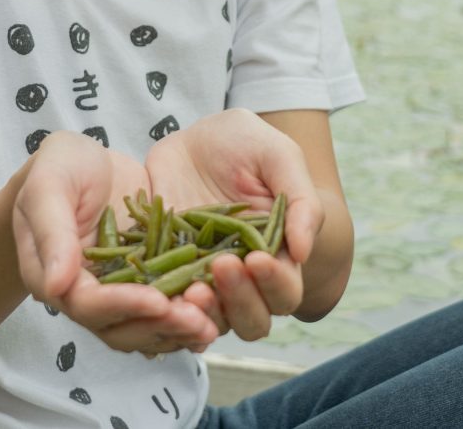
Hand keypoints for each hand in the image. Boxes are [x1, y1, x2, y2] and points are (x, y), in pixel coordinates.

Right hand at [12, 132, 216, 354]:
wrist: (83, 162)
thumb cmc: (60, 167)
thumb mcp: (50, 186)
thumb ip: (53, 232)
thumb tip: (56, 286)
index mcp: (54, 277)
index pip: (88, 305)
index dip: (123, 306)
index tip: (158, 301)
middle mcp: (85, 295)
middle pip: (120, 328)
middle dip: (159, 326)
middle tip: (199, 321)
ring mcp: (117, 291)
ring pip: (145, 328)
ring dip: (177, 331)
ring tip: (211, 326)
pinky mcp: (144, 282)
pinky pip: (164, 310)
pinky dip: (187, 315)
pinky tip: (216, 313)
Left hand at [145, 110, 324, 341]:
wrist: (191, 139)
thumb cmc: (244, 144)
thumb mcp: (277, 155)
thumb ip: (299, 201)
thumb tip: (303, 253)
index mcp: (279, 256)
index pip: (285, 291)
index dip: (274, 283)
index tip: (256, 258)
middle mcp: (244, 278)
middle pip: (253, 320)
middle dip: (240, 300)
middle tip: (221, 265)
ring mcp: (204, 280)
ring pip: (213, 323)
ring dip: (205, 313)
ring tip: (191, 288)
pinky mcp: (168, 275)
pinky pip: (170, 309)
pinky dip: (169, 311)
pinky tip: (159, 296)